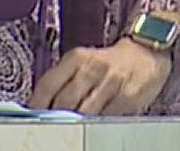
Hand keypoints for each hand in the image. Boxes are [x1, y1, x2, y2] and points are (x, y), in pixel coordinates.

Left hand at [28, 39, 170, 114]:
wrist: (146, 52)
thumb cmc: (109, 62)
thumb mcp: (83, 62)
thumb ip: (62, 81)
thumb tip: (39, 107)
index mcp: (77, 57)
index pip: (48, 84)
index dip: (37, 105)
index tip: (33, 117)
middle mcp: (93, 67)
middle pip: (64, 101)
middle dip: (56, 116)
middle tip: (52, 125)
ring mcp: (111, 82)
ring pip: (84, 112)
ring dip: (75, 122)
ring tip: (72, 127)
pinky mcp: (127, 96)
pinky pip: (105, 116)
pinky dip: (96, 122)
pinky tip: (93, 122)